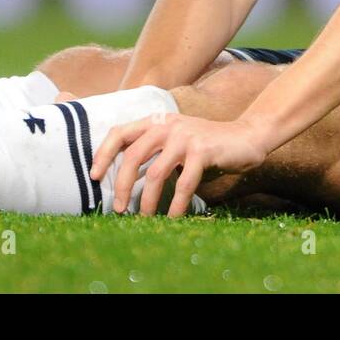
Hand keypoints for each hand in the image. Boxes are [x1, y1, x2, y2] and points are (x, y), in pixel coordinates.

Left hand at [89, 113, 268, 216]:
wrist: (246, 137)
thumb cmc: (206, 146)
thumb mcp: (175, 141)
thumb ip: (154, 151)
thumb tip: (124, 181)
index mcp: (155, 121)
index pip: (119, 132)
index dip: (103, 154)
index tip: (94, 176)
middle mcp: (167, 125)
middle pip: (133, 155)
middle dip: (121, 185)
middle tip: (118, 208)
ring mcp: (185, 137)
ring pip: (155, 173)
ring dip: (147, 200)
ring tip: (144, 218)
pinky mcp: (203, 151)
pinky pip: (184, 183)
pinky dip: (176, 204)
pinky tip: (173, 218)